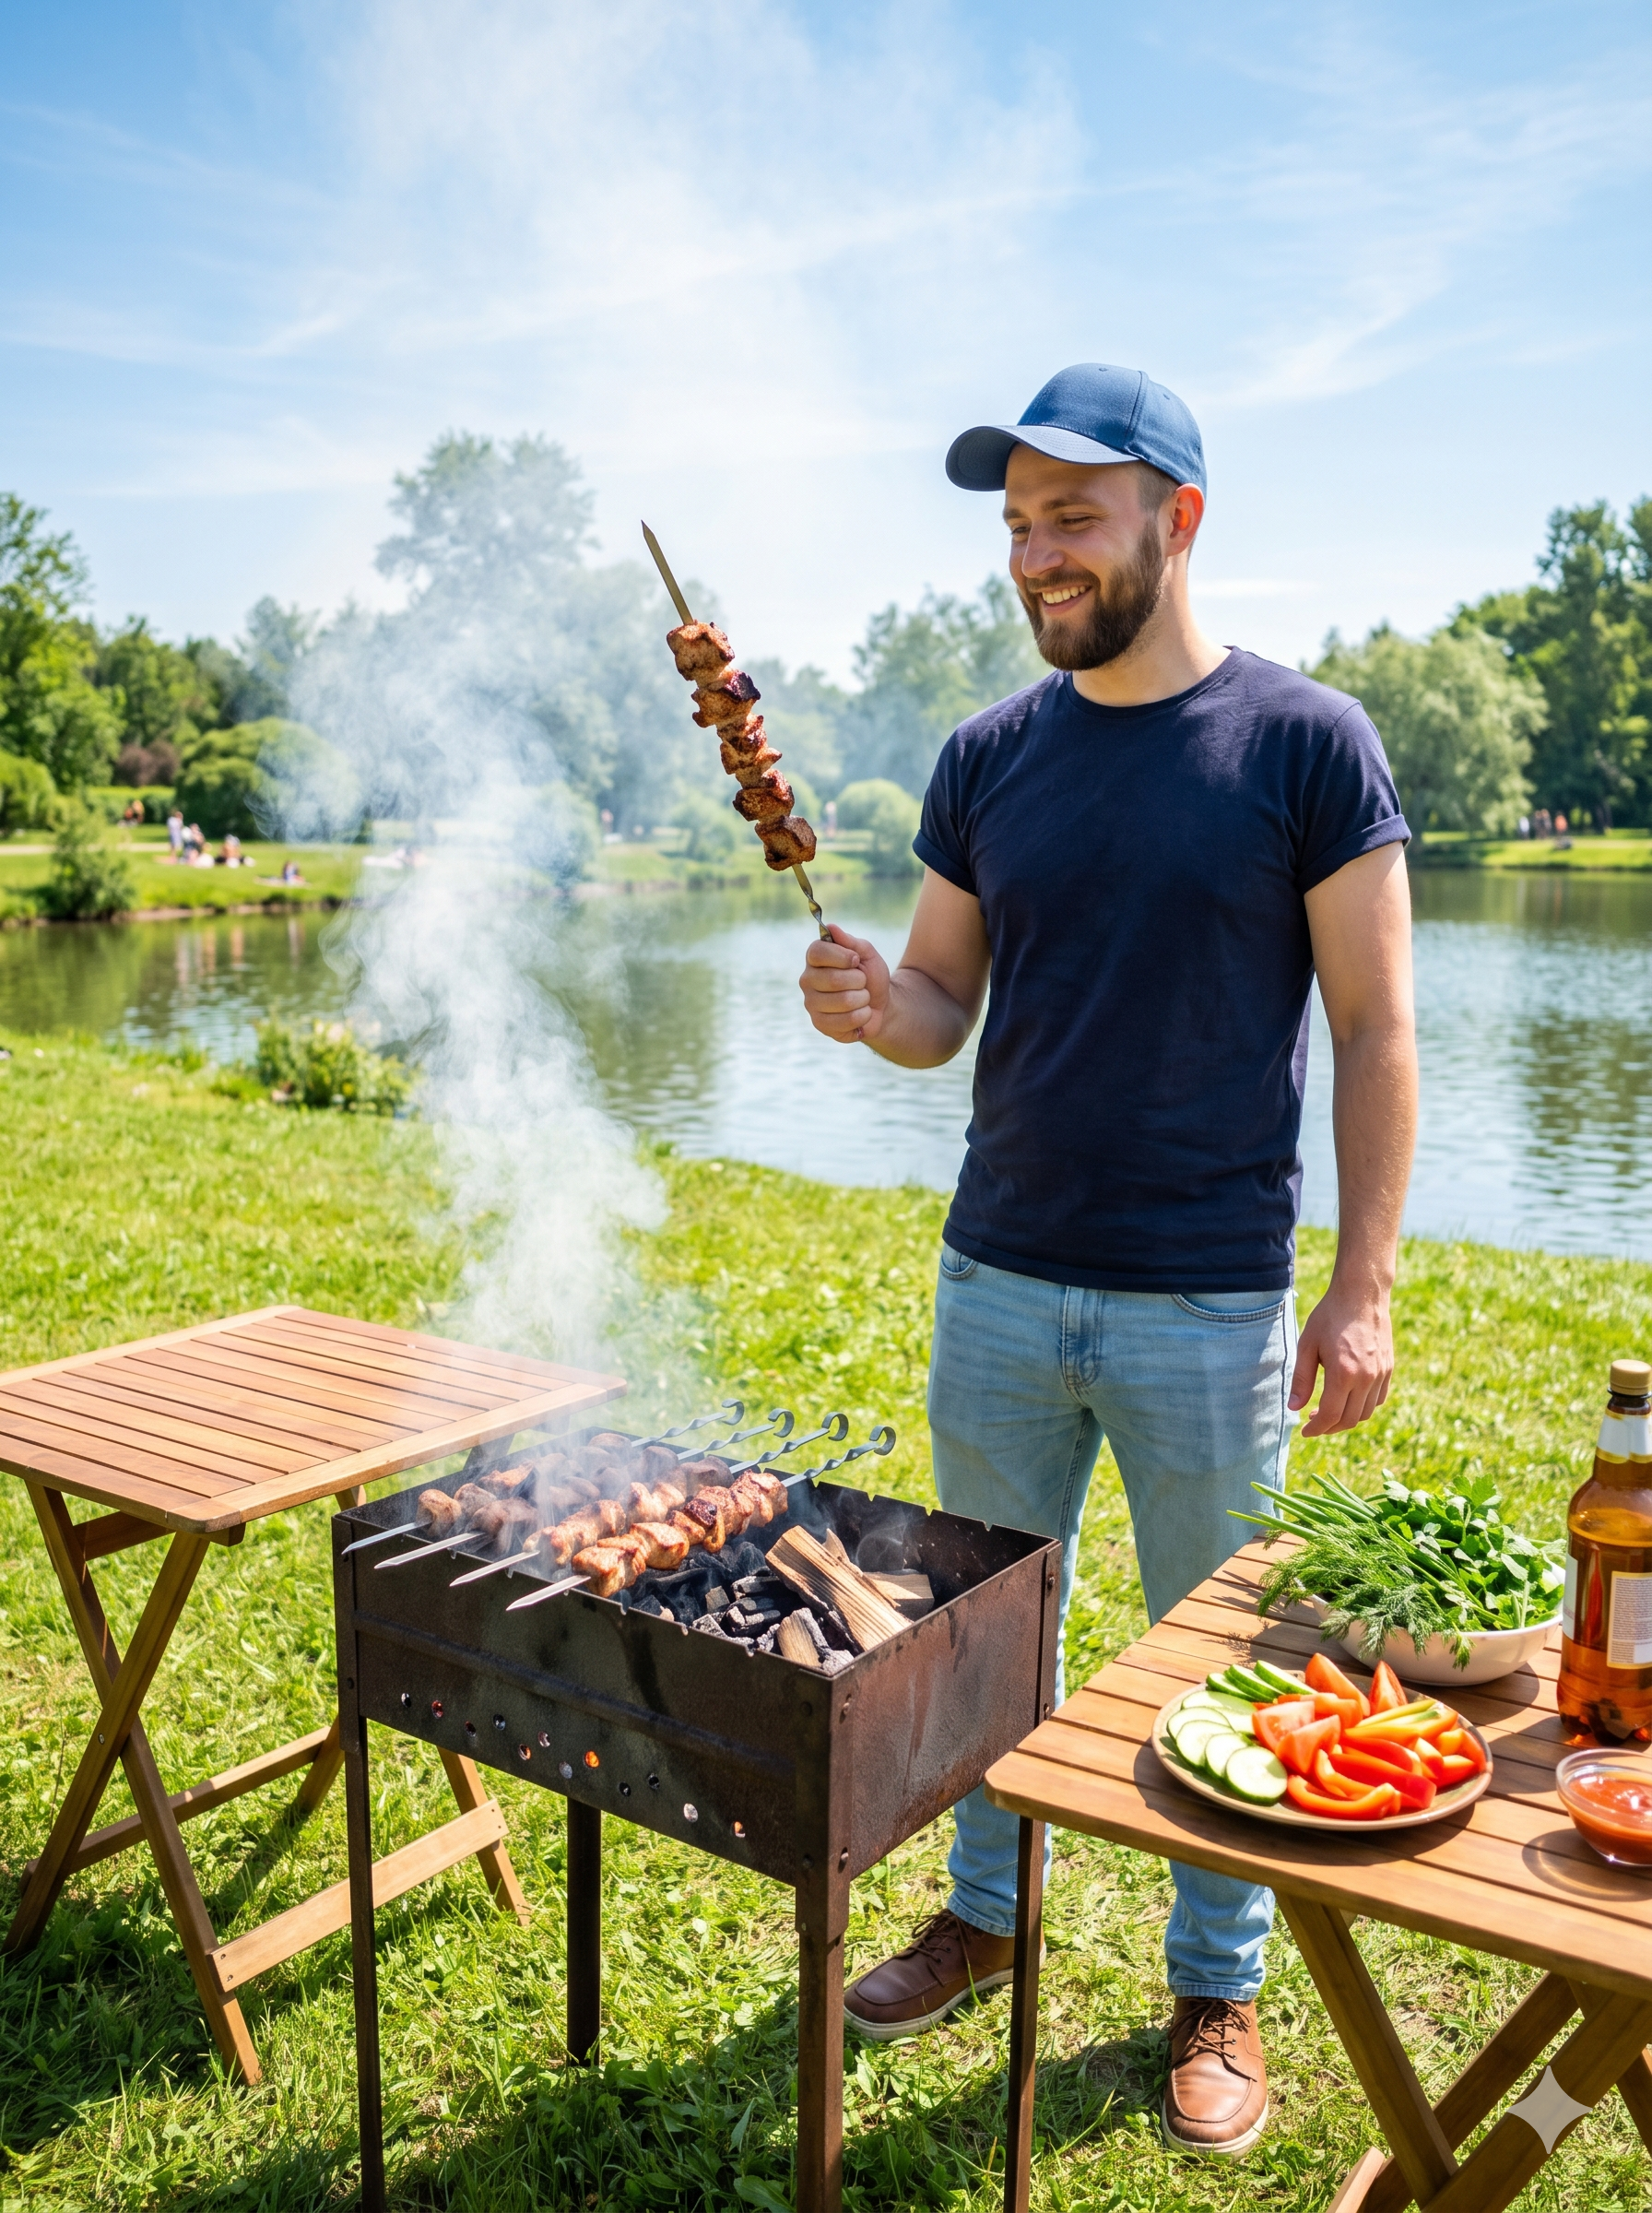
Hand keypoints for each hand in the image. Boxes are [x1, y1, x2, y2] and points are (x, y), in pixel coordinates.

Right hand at [800, 924, 890, 1043]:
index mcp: (815, 959)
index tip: (855, 961)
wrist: (881, 1005)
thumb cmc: (870, 976)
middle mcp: (807, 980)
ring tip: (862, 998)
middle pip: (833, 979)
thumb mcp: (866, 954)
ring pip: (844, 1001)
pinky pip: (846, 1021)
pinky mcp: (820, 1024)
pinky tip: (860, 1014)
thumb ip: (850, 942)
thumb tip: (831, 927)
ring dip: (863, 999)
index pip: (817, 952)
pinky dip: (863, 1016)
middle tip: (862, 983)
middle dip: (859, 981)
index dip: (842, 957)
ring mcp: (811, 1004)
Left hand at [1289, 1276, 1393, 1436]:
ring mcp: (1381, 1374)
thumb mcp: (1307, 1345)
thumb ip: (1301, 1379)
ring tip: (1328, 1412)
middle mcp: (1366, 1377)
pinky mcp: (1388, 1368)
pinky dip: (1363, 1407)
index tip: (1305, 1432)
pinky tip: (1348, 1399)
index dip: (1316, 1429)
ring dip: (1347, 1419)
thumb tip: (1294, 1408)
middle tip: (1314, 1423)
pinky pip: (1378, 1399)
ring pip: (1365, 1413)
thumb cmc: (1330, 1317)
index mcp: (1343, 1373)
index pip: (1331, 1415)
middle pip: (1349, 1419)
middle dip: (1330, 1428)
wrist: (1362, 1295)